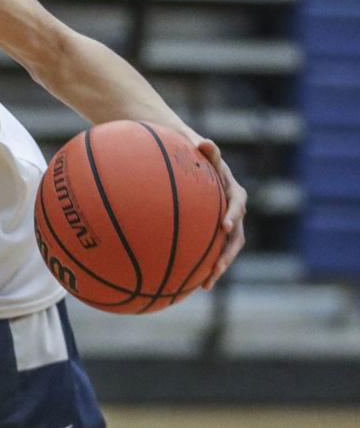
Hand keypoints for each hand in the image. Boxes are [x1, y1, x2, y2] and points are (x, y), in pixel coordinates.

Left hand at [191, 136, 246, 288]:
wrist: (193, 164)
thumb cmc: (196, 155)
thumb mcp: (200, 150)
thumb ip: (205, 150)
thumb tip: (205, 142)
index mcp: (233, 190)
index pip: (237, 203)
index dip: (233, 214)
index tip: (225, 225)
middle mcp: (234, 210)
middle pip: (236, 236)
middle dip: (228, 253)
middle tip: (217, 267)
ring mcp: (226, 223)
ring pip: (226, 249)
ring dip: (218, 267)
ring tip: (205, 284)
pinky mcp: (214, 233)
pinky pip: (212, 251)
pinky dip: (205, 265)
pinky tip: (190, 282)